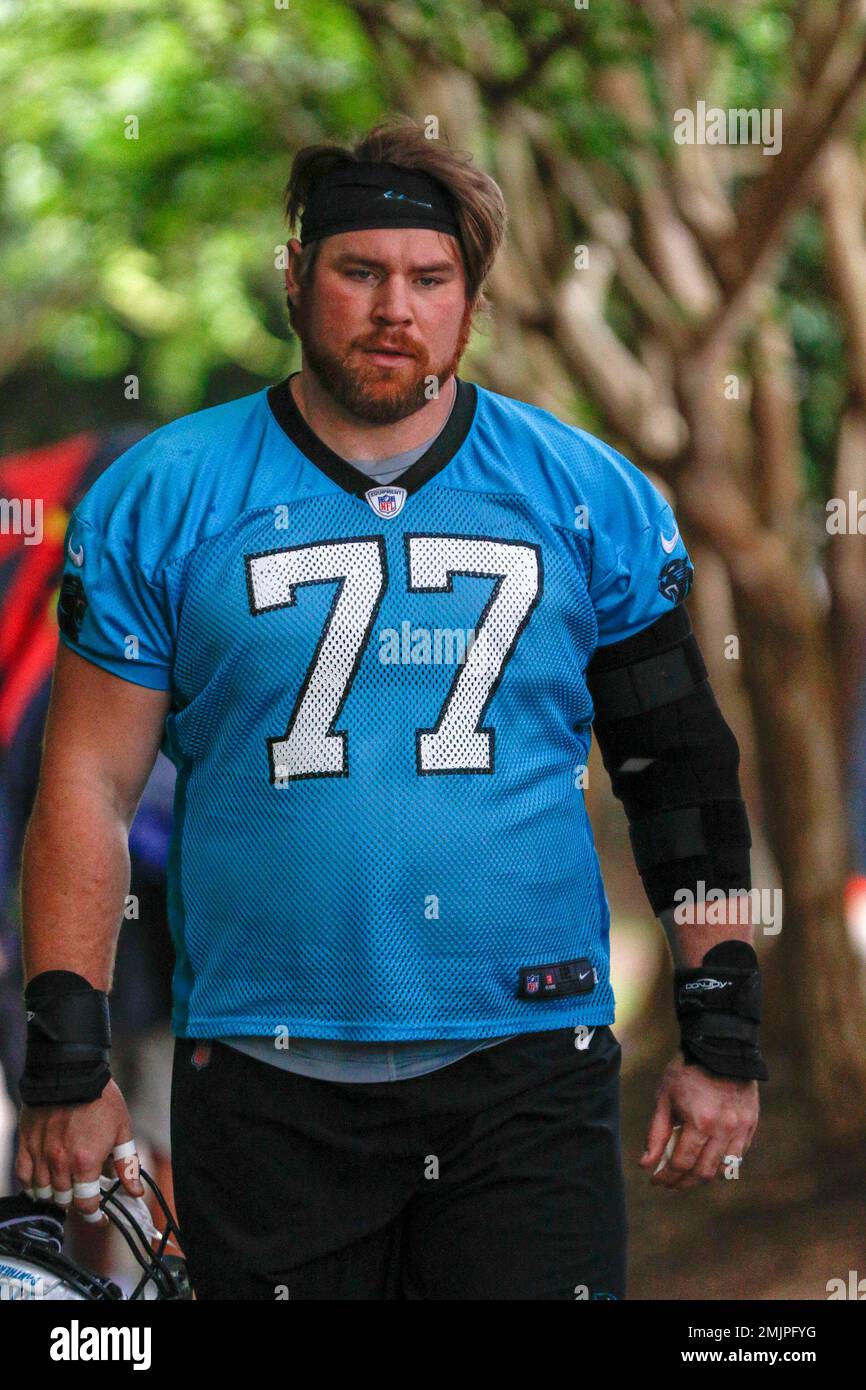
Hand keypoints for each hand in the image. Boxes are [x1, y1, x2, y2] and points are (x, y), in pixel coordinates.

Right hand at [16, 1079, 143, 1220]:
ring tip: (65, 1188)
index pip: (86, 1204)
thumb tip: (135, 1191)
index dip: (94, 1216)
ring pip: (42, 1192)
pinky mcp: (26, 1144)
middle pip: (64, 1200)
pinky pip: (24, 1176)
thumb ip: (127, 1164)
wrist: (71, 1071)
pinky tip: (41, 1183)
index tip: (99, 1217)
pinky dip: (31, 1185)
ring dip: (54, 1195)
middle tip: (84, 1194)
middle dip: (76, 1201)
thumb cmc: (100, 1098)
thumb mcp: (122, 1130)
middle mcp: (60, 1163)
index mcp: (85, 1161)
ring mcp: (40, 1154)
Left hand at [640, 1051, 758, 1190]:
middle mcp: (724, 1130)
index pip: (682, 1164)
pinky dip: (721, 1163)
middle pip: (703, 1173)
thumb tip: (646, 1165)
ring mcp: (741, 1129)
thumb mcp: (664, 1098)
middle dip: (683, 1183)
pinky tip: (706, 1160)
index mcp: (700, 1122)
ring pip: (722, 1169)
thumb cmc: (687, 1071)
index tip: (655, 1181)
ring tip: (687, 1175)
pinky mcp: (751, 1125)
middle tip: (669, 1183)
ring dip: (702, 1177)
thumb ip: (656, 1134)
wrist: (720, 1046)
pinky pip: (737, 1156)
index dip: (666, 1177)